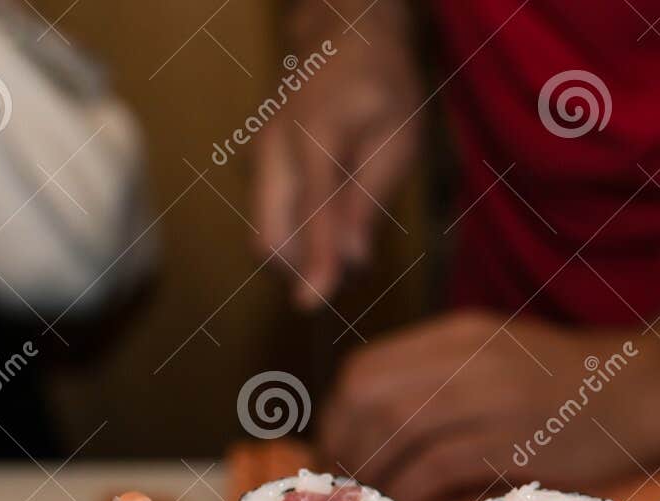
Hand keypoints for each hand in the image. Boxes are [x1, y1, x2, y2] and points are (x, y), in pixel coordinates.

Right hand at [253, 1, 420, 306]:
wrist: (344, 37)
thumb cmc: (382, 89)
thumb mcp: (398, 139)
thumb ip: (370, 199)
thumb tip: (352, 258)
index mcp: (315, 137)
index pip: (312, 214)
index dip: (314, 263)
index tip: (312, 304)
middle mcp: (275, 148)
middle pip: (268, 233)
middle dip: (300, 271)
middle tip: (343, 282)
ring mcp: (261, 156)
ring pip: (265, 231)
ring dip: (300, 259)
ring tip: (347, 249)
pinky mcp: (261, 166)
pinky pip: (272, 217)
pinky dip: (297, 239)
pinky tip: (332, 231)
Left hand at [317, 313, 659, 500]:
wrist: (648, 389)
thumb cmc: (579, 386)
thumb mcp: (505, 359)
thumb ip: (450, 379)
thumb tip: (386, 428)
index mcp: (458, 336)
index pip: (365, 370)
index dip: (340, 418)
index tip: (346, 455)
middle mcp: (465, 359)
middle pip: (366, 398)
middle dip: (346, 449)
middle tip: (353, 488)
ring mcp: (489, 397)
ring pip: (394, 431)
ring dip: (374, 476)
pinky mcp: (511, 440)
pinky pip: (434, 467)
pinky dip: (410, 494)